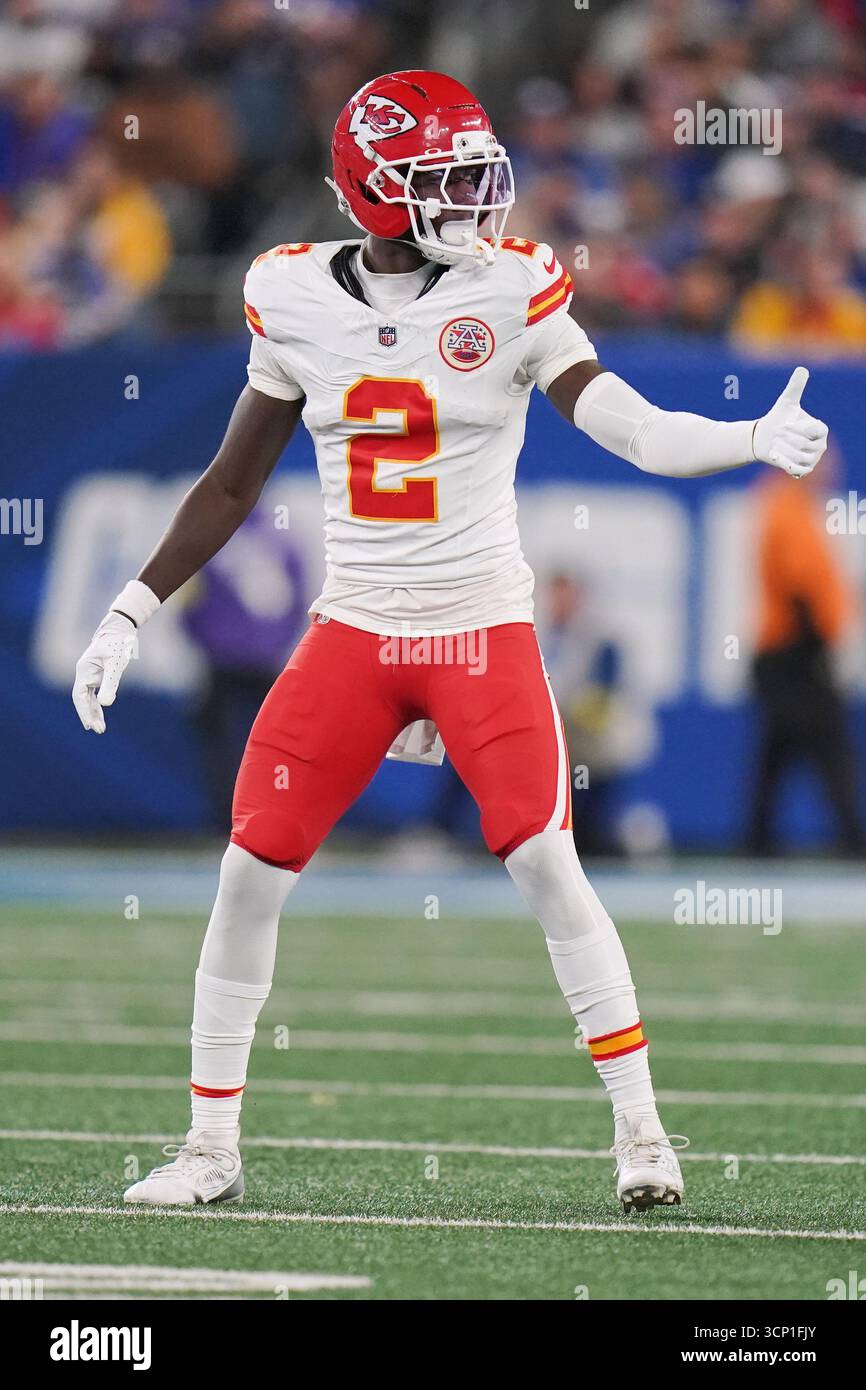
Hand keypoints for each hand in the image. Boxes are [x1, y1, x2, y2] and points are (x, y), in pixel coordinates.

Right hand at [72, 610, 137, 732]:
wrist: (121, 628)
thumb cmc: (118, 643)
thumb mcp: (116, 664)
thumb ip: (110, 683)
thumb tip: (106, 704)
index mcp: (84, 670)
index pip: (79, 696)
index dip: (84, 711)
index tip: (90, 725)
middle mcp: (85, 673)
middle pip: (83, 699)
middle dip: (89, 715)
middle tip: (98, 730)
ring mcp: (91, 674)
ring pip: (89, 698)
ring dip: (94, 711)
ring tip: (100, 728)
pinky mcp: (99, 674)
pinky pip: (95, 693)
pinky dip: (99, 703)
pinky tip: (102, 712)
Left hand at [752, 367, 827, 478]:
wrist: (764, 438)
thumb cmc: (777, 419)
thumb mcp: (786, 402)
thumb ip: (795, 387)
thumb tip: (802, 369)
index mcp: (820, 429)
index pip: (814, 430)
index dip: (797, 428)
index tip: (785, 424)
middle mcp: (820, 445)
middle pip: (803, 444)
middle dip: (785, 438)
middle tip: (776, 434)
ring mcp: (813, 459)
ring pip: (797, 456)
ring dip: (781, 449)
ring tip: (774, 444)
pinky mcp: (803, 470)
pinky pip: (796, 469)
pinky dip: (783, 463)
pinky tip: (774, 455)